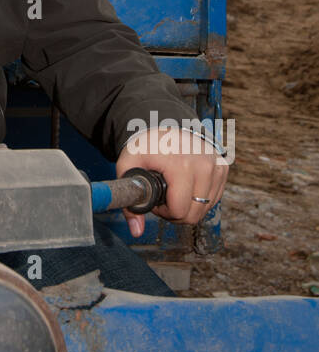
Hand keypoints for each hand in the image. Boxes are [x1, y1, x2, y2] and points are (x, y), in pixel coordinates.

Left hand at [115, 125, 229, 236]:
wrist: (165, 120)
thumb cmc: (145, 144)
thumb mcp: (128, 166)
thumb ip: (129, 201)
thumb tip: (136, 231)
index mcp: (181, 165)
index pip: (180, 211)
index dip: (164, 212)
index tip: (155, 200)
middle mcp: (204, 165)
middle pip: (194, 214)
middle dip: (176, 212)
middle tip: (163, 198)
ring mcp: (216, 166)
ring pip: (206, 209)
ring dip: (189, 206)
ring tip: (174, 189)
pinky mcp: (223, 168)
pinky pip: (214, 198)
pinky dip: (200, 198)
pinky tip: (186, 185)